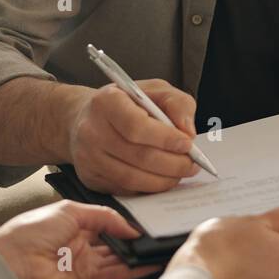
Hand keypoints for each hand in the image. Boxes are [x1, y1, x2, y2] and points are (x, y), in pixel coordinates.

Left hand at [0, 200, 159, 278]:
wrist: (12, 265)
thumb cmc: (30, 233)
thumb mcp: (69, 210)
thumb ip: (104, 216)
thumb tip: (130, 227)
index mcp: (72, 228)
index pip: (106, 224)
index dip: (124, 222)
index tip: (144, 218)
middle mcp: (81, 249)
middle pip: (116, 243)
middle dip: (134, 238)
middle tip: (157, 229)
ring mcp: (86, 267)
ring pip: (120, 260)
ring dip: (139, 253)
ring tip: (160, 242)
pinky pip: (119, 276)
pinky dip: (137, 269)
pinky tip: (152, 259)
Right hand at [65, 80, 200, 194]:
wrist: (86, 117)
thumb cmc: (127, 102)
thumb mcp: (155, 89)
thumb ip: (177, 103)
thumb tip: (188, 132)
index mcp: (107, 102)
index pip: (136, 126)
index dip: (166, 139)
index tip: (188, 144)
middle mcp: (92, 130)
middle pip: (138, 156)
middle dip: (172, 164)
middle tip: (192, 164)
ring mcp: (88, 157)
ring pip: (132, 178)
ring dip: (163, 180)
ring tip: (182, 172)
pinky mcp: (90, 177)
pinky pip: (124, 189)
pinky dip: (149, 188)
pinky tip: (162, 179)